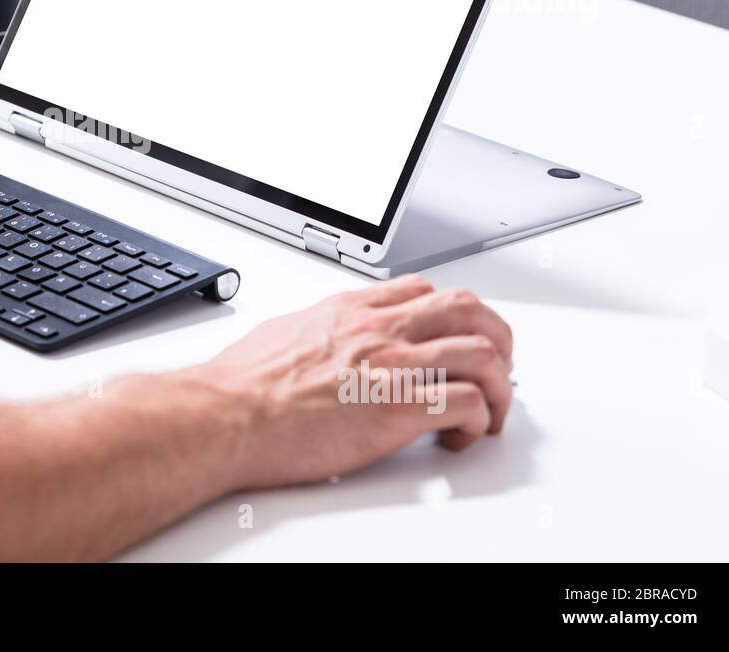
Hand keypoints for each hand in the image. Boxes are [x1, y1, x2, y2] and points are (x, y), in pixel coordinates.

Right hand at [199, 275, 512, 489]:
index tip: (454, 336)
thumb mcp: (285, 332)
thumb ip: (316, 330)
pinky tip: (461, 436)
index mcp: (351, 309)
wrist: (229, 413)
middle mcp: (380, 330)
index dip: (451, 314)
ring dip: (499, 386)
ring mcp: (394, 366)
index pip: (422, 291)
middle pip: (468, 311)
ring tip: (491, 410)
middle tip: (495, 367)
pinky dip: (479, 422)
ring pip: (484, 355)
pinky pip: (469, 404)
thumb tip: (320, 340)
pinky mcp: (400, 408)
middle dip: (494, 338)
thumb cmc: (244, 383)